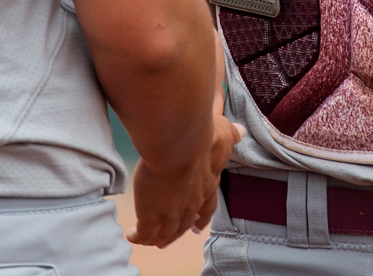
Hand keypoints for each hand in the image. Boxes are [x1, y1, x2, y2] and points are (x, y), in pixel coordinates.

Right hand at [124, 114, 243, 247]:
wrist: (179, 148)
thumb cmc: (201, 137)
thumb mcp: (222, 134)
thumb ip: (230, 135)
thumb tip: (240, 132)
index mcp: (207, 186)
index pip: (206, 207)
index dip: (201, 217)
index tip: (198, 225)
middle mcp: (191, 203)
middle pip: (185, 224)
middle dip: (177, 232)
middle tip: (168, 239)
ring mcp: (171, 212)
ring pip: (166, 233)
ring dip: (158, 238)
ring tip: (150, 241)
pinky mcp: (151, 215)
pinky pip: (145, 233)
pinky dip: (139, 237)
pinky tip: (131, 234)